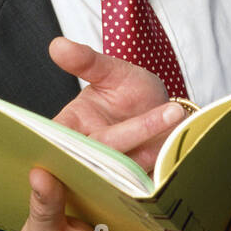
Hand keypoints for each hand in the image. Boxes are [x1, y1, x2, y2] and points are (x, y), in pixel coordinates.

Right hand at [49, 37, 183, 169]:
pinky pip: (142, 182)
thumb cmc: (132, 93)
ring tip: (173, 114)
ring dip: (150, 141)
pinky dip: (157, 163)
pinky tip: (172, 146)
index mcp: (71, 127)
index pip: (59, 137)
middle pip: (98, 150)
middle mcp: (88, 152)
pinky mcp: (137, 184)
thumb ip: (87, 61)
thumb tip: (57, 45)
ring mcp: (113, 171)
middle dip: (128, 132)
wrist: (165, 115)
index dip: (65, 140)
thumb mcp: (112, 71)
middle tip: (159, 114)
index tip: (89, 130)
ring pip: (124, 165)